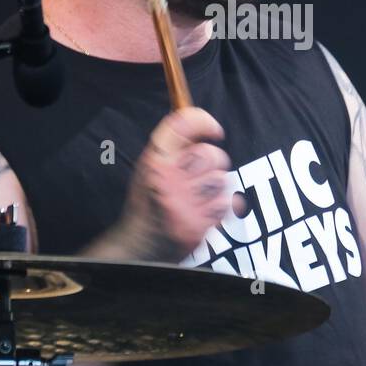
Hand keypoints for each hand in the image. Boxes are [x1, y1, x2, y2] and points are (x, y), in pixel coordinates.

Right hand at [113, 107, 232, 262]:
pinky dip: (219, 207)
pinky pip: (225, 203)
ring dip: (216, 186)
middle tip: (203, 173)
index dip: (204, 121)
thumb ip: (172, 149)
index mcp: (154, 160)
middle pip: (210, 154)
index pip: (182, 124)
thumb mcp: (149, 168)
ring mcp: (183, 202)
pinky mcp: (197, 223)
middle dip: (214, 161)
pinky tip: (203, 211)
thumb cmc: (148, 201)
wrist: (140, 244)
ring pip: (222, 179)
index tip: (214, 129)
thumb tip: (202, 127)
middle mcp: (167, 178)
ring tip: (200, 195)